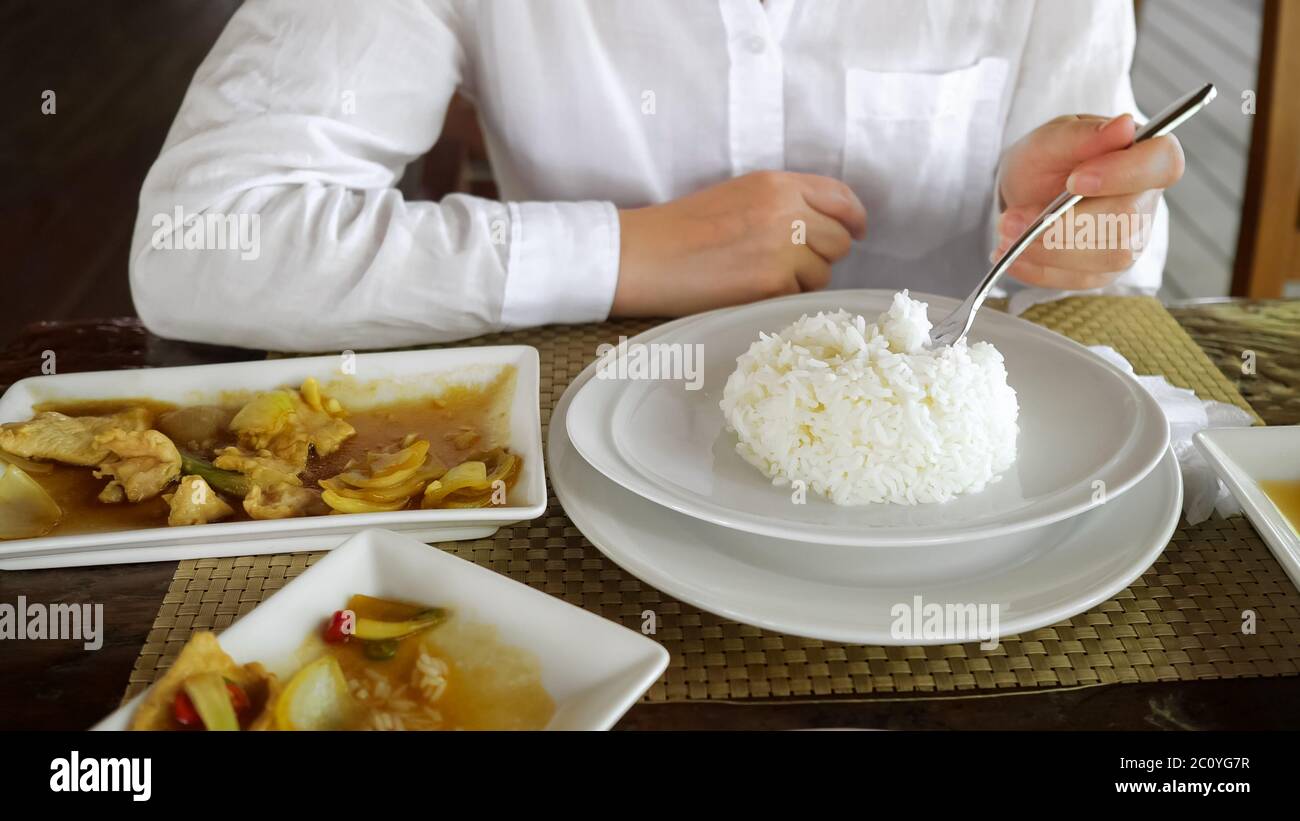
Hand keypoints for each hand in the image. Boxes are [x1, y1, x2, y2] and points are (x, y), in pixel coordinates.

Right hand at [611, 171, 866, 316]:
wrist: (645, 255)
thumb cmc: (681, 228)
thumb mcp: (737, 195)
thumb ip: (782, 202)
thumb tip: (822, 223)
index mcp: (776, 184)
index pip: (840, 197)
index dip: (854, 217)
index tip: (857, 230)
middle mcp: (786, 211)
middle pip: (839, 239)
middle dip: (825, 254)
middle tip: (795, 263)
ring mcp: (782, 248)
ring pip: (822, 272)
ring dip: (803, 279)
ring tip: (763, 276)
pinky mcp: (771, 283)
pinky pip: (798, 295)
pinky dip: (782, 297)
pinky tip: (752, 290)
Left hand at [995, 113, 1183, 289]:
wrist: (1027, 191)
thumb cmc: (1048, 159)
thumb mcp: (1050, 138)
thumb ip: (1081, 135)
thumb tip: (1122, 126)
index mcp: (1145, 156)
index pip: (1163, 164)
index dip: (1125, 174)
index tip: (1075, 180)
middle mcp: (1146, 201)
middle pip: (1128, 220)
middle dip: (1065, 223)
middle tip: (1012, 218)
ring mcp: (1131, 241)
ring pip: (1107, 257)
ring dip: (1048, 249)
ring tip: (1007, 232)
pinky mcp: (1105, 271)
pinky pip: (1080, 280)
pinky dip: (1039, 270)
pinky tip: (1011, 253)